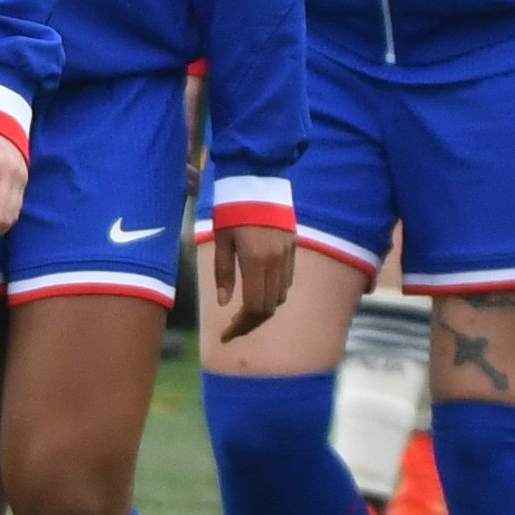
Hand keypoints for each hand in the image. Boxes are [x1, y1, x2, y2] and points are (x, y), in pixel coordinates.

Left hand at [208, 220, 295, 340]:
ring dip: (263, 309)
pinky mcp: (293, 248)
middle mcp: (276, 262)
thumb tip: (223, 304)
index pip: (254, 307)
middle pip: (269, 307)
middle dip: (250, 323)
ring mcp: (288, 255)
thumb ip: (223, 273)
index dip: (240, 326)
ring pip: (280, 296)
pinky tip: (258, 291)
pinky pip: (287, 280)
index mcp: (256, 262)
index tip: (225, 335)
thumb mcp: (220, 240)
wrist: (258, 179)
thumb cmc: (231, 208)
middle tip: (232, 329)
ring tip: (243, 312)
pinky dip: (274, 292)